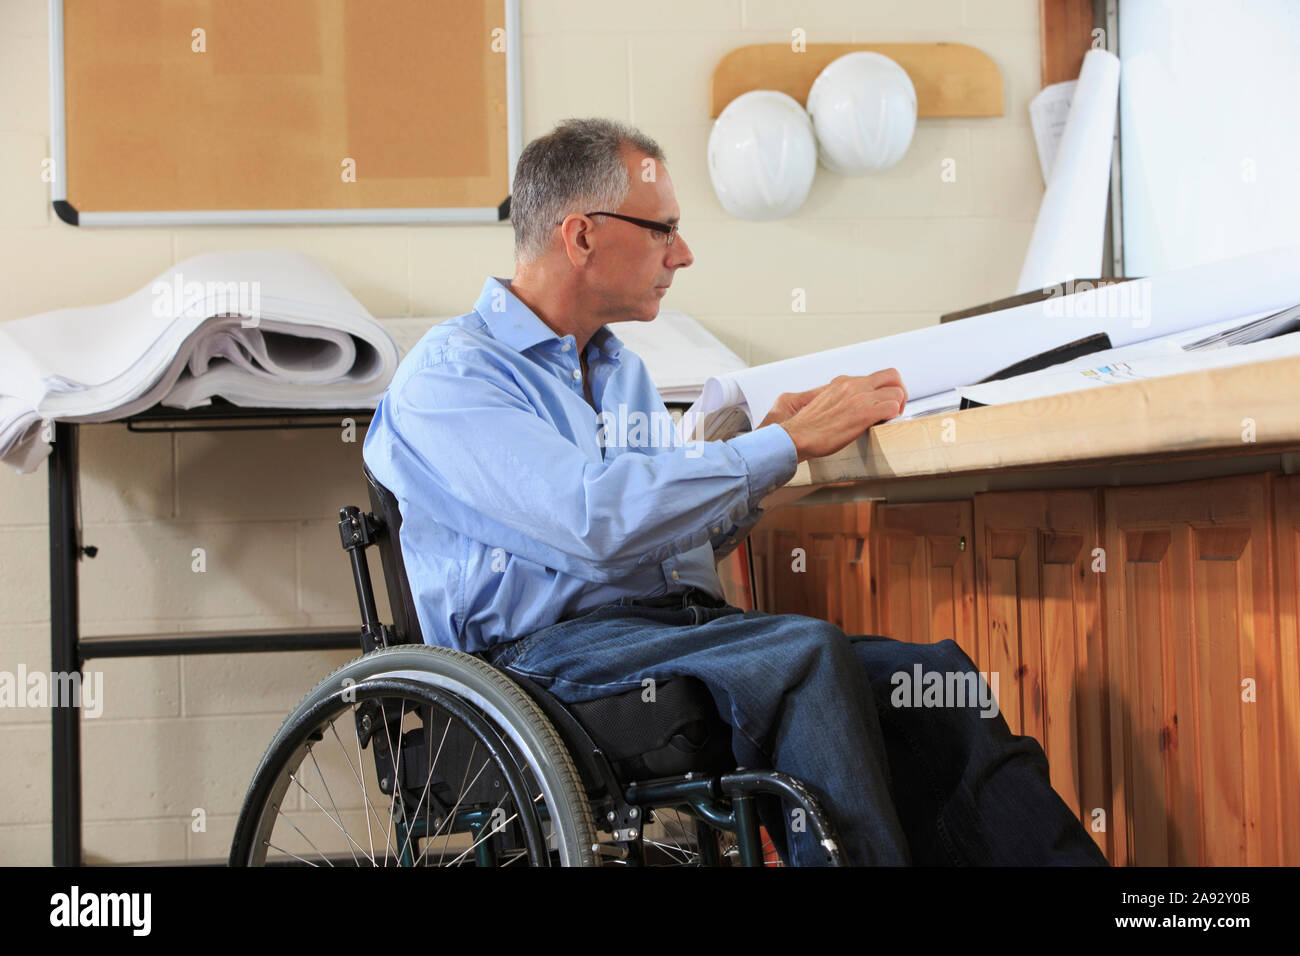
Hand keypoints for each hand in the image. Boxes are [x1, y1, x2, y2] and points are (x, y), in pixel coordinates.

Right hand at [765, 369, 907, 462]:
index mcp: (843, 382)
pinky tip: (884, 424)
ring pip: (897, 391)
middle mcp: (853, 385)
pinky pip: (893, 407)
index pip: (876, 376)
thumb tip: (848, 406)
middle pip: (892, 375)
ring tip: (889, 419)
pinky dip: (893, 416)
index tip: (883, 403)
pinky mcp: (864, 413)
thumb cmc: (807, 427)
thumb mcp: (823, 403)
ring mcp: (860, 398)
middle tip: (896, 408)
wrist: (796, 436)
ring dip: (898, 406)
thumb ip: (839, 399)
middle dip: (900, 391)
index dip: (885, 389)